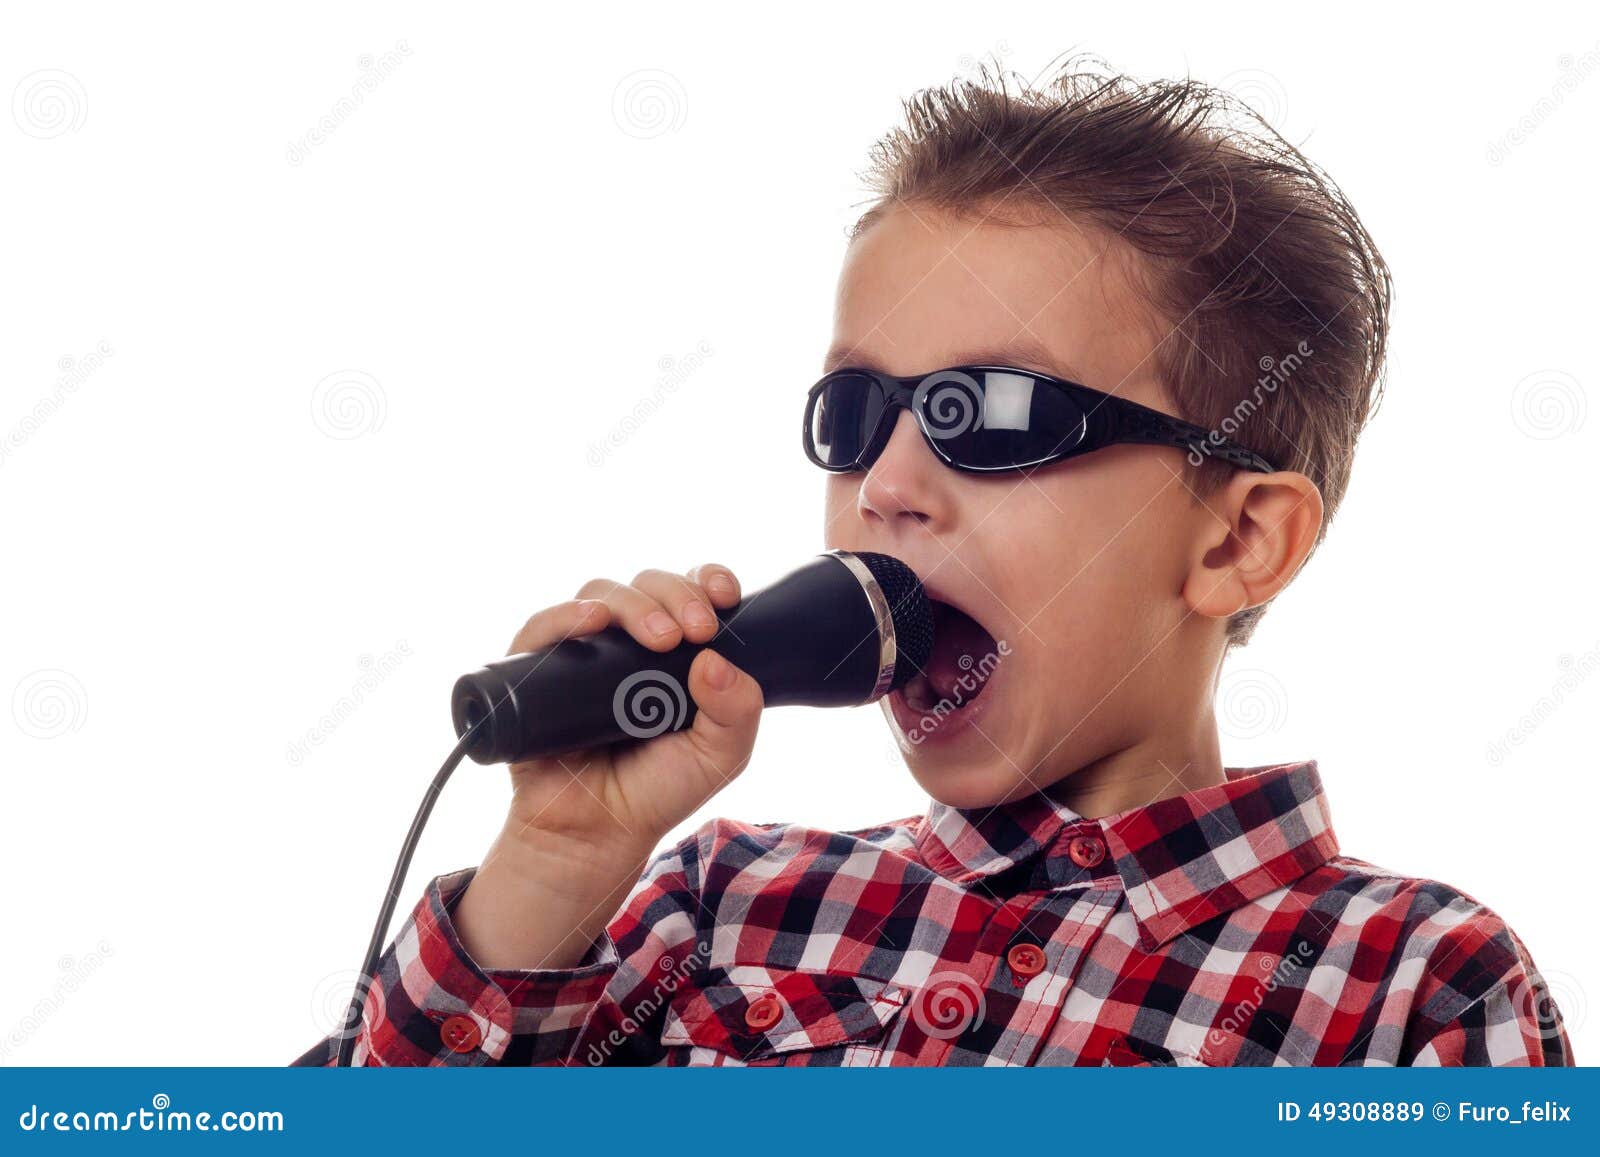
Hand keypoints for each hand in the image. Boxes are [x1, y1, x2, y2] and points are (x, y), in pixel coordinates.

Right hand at [500, 562, 762, 855]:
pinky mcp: (535, 671)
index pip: (690, 593)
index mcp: (674, 651)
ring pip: (600, 595)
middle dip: (678, 595)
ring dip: (633, 604)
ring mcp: (580, 653)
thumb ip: (737, 711)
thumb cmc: (658, 789)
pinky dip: (566, 614)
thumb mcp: (720, 755)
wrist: (596, 836)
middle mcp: (626, 643)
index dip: (707, 581)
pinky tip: (592, 621)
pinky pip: (542, 627)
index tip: (724, 595)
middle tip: (697, 629)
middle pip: (648, 586)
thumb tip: (715, 660)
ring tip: (660, 637)